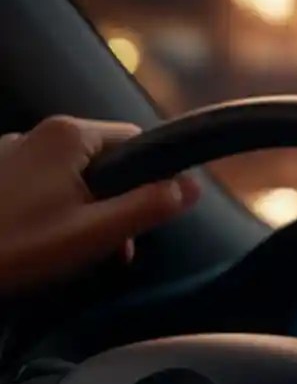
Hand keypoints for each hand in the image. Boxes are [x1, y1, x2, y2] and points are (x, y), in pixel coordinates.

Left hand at [0, 116, 199, 294]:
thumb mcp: (95, 233)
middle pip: (104, 161)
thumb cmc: (14, 249)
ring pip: (72, 176)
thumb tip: (192, 187)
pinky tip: (41, 242)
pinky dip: (52, 210)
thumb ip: (149, 207)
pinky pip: (40, 185)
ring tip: (71, 250)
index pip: (137, 142)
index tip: (144, 218)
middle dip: (116, 202)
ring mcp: (9, 153)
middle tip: (110, 246)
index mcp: (68, 136)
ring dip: (84, 209)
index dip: (152, 180)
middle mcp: (37, 133)